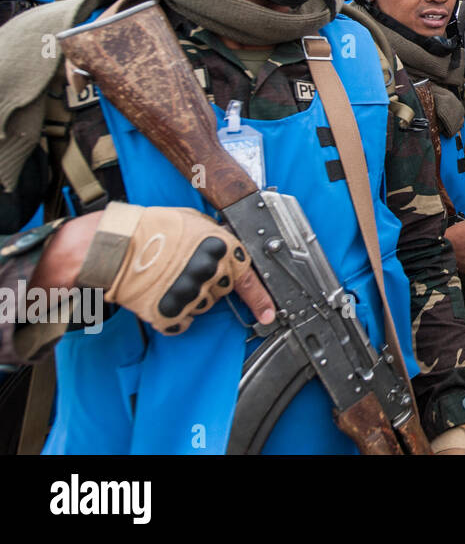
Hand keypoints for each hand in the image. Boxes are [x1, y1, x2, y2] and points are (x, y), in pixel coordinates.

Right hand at [35, 202, 275, 333]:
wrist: (117, 244)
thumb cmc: (153, 227)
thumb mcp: (196, 221)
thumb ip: (218, 239)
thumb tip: (230, 249)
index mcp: (222, 248)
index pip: (249, 279)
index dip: (259, 298)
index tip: (269, 314)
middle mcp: (211, 272)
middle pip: (222, 291)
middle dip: (209, 283)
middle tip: (186, 269)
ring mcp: (190, 293)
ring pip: (202, 306)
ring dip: (190, 297)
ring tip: (168, 277)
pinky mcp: (169, 311)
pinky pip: (181, 322)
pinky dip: (173, 315)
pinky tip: (161, 295)